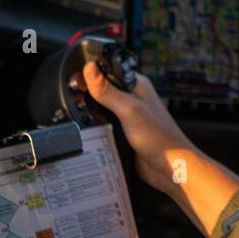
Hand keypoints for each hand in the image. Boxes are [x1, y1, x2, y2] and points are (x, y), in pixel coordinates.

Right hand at [82, 63, 191, 196]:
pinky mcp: (122, 133)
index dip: (90, 72)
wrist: (171, 169)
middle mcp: (131, 98)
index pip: (108, 70)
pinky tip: (82, 131)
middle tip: (67, 99)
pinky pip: (103, 127)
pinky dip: (94, 128)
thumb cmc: (159, 137)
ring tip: (70, 115)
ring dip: (89, 113)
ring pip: (100, 110)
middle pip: (101, 90)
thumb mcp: (129, 110)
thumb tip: (89, 68)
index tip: (70, 78)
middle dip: (86, 95)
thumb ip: (108, 90)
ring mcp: (126, 116)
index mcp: (136, 85)